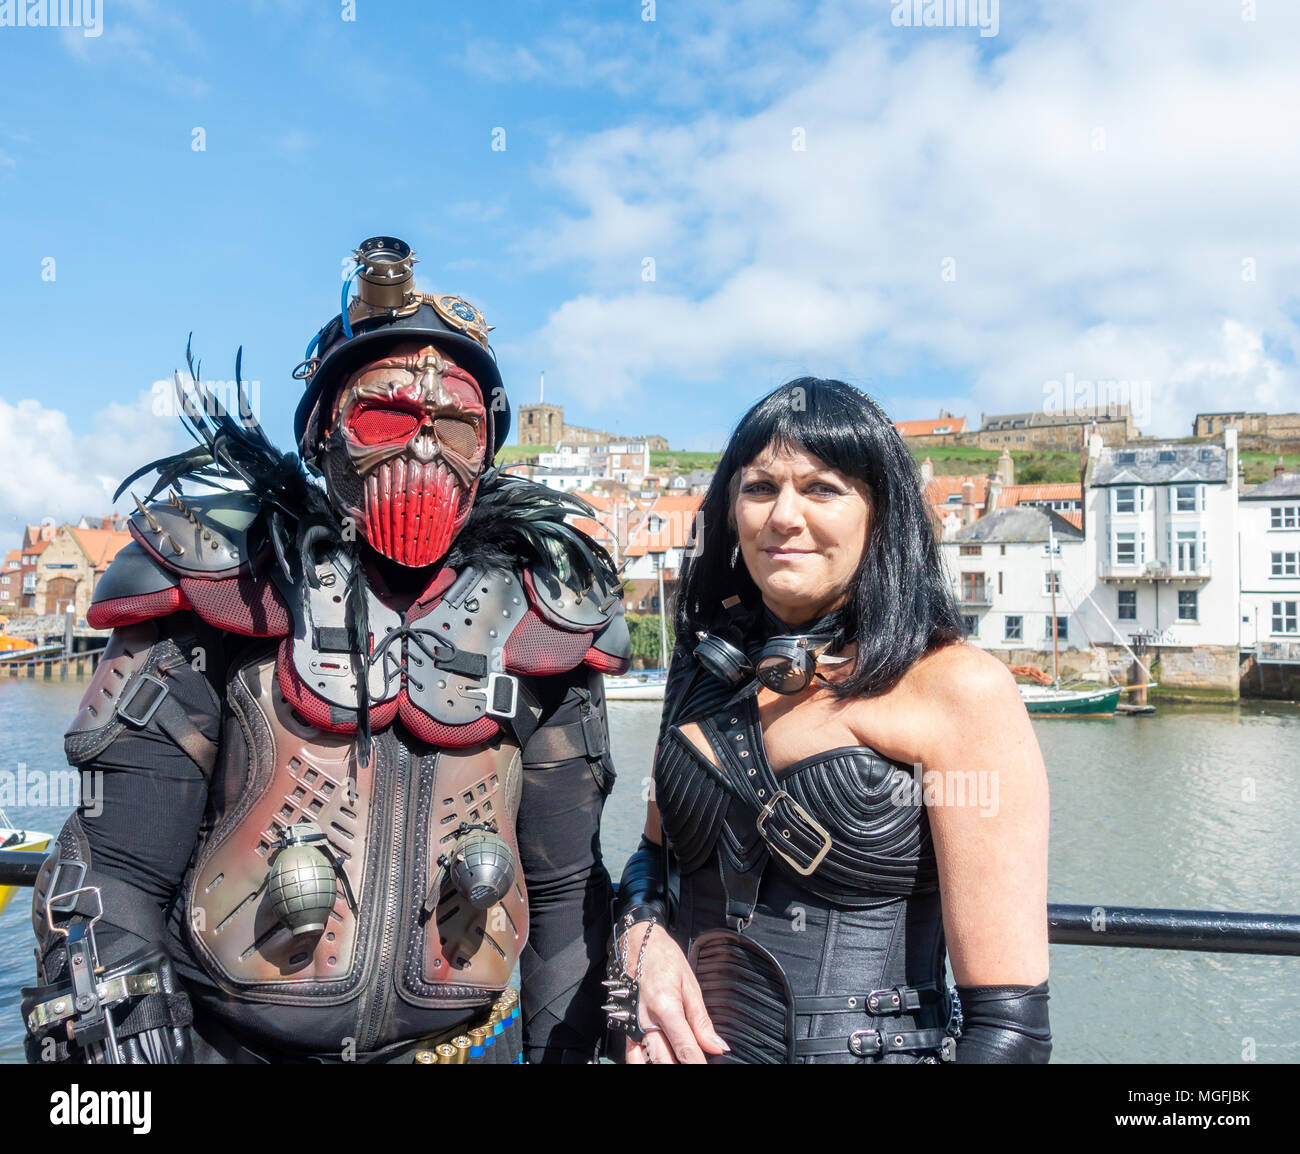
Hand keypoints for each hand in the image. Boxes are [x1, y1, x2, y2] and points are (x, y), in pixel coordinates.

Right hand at [618, 922, 729, 1063]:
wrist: (637, 942)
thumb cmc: (664, 958)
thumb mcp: (689, 984)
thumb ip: (701, 1021)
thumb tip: (716, 1046)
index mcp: (665, 1006)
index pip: (685, 1047)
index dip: (699, 1064)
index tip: (707, 1068)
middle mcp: (644, 1019)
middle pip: (663, 1060)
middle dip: (680, 1067)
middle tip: (695, 1065)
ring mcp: (631, 1024)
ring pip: (642, 1062)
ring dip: (659, 1065)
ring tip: (676, 1064)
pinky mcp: (623, 1025)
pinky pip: (631, 1054)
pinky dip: (642, 1063)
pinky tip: (655, 1063)